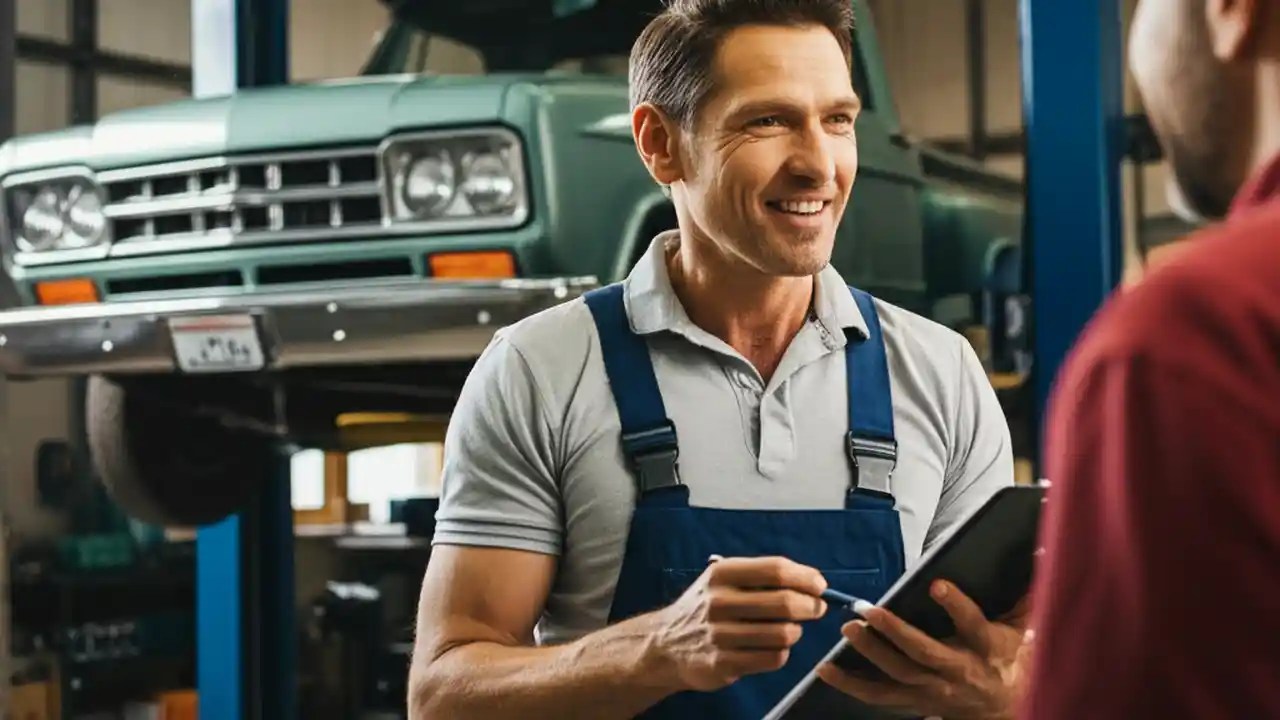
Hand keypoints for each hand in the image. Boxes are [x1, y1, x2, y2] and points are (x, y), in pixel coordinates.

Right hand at [651, 556, 828, 691]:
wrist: (666, 643)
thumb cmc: (707, 607)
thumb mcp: (724, 580)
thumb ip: (763, 578)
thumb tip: (813, 583)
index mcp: (722, 574)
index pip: (775, 569)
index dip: (805, 577)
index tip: (820, 585)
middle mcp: (718, 601)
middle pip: (784, 602)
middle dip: (810, 606)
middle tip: (816, 608)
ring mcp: (719, 634)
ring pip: (783, 634)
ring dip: (795, 632)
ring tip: (790, 629)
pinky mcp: (723, 663)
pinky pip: (772, 658)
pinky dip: (781, 653)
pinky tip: (773, 647)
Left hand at [816, 580, 1031, 719]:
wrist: (1009, 708)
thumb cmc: (1013, 658)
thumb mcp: (1026, 624)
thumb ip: (1027, 590)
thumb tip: (1042, 551)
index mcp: (986, 647)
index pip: (972, 624)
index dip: (956, 605)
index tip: (937, 584)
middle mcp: (958, 671)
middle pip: (923, 653)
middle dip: (894, 632)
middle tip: (868, 611)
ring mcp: (934, 690)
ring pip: (897, 674)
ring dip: (870, 653)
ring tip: (848, 630)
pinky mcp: (916, 701)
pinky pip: (879, 695)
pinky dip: (851, 685)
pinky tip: (827, 669)